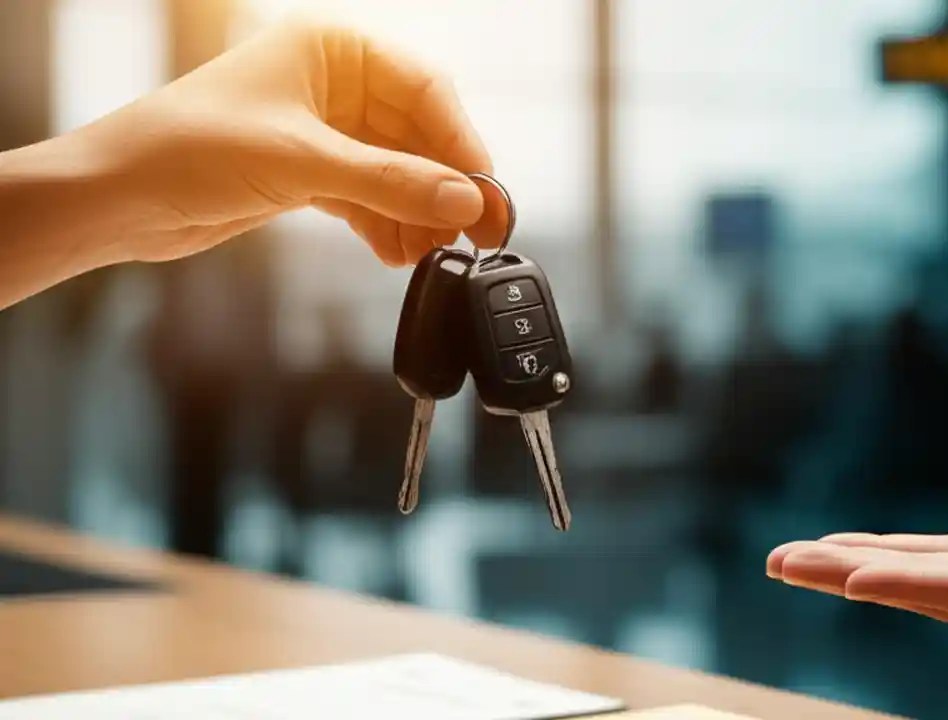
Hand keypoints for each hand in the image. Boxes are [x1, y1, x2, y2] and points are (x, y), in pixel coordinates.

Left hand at [65, 16, 501, 265]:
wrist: (117, 198)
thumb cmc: (189, 148)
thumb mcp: (303, 163)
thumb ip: (392, 183)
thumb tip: (467, 201)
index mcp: (333, 47)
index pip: (425, 87)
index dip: (461, 142)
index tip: (485, 192)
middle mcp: (333, 81)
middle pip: (418, 132)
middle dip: (445, 186)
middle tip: (481, 233)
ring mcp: (323, 128)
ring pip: (397, 170)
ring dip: (419, 213)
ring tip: (435, 253)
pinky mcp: (309, 171)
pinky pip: (370, 196)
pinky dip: (388, 225)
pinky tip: (401, 254)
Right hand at [767, 428, 947, 653]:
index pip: (944, 556)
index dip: (881, 550)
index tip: (824, 546)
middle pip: (920, 578)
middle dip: (846, 570)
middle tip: (777, 562)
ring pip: (929, 590)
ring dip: (855, 578)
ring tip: (790, 566)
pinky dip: (911, 588)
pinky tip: (856, 579)